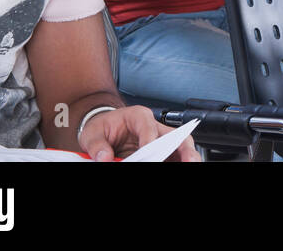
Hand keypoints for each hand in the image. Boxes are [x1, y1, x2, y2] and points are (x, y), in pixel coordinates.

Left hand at [78, 105, 200, 160]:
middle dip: (184, 149)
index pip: (149, 128)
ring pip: (181, 146)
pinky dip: (177, 162)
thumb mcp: (92, 133)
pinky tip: (178, 167)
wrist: (105, 128)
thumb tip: (105, 158)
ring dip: (187, 157)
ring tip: (190, 166)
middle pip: (175, 135)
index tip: (149, 157)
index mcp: (138, 116)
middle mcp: (154, 126)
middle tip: (189, 162)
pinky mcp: (160, 151)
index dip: (150, 143)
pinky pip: (173, 157)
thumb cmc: (102, 127)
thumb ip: (97, 145)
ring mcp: (159, 139)